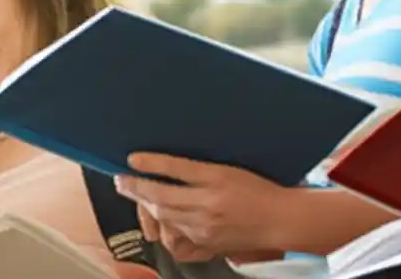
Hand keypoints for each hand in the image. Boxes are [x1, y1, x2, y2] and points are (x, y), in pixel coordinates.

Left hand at [114, 152, 288, 258]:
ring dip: (144, 204)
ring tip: (133, 193)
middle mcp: (209, 204)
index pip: (177, 168)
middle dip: (137, 188)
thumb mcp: (229, 169)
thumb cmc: (257, 190)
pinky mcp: (207, 243)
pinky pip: (176, 234)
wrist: (279, 220)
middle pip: (163, 196)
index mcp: (217, 178)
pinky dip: (162, 222)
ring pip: (164, 215)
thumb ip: (199, 169)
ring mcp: (206, 227)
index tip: (132, 158)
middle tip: (121, 180)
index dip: (152, 163)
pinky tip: (155, 215)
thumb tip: (167, 164)